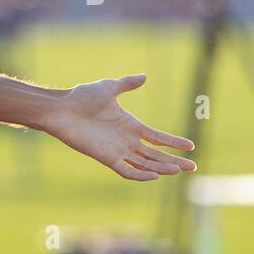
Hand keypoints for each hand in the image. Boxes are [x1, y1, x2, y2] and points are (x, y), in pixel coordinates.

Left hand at [43, 74, 195, 180]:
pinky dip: (139, 175)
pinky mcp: (105, 157)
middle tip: (192, 168)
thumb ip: (127, 83)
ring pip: (144, 164)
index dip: (174, 142)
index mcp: (131, 125)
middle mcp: (126, 140)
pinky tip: (154, 176)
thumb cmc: (81, 97)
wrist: (61, 109)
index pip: (158, 138)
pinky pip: (126, 170)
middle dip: (174, 161)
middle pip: (155, 155)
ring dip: (161, 168)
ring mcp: (116, 150)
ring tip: (178, 171)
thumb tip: (144, 76)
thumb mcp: (109, 87)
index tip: (191, 146)